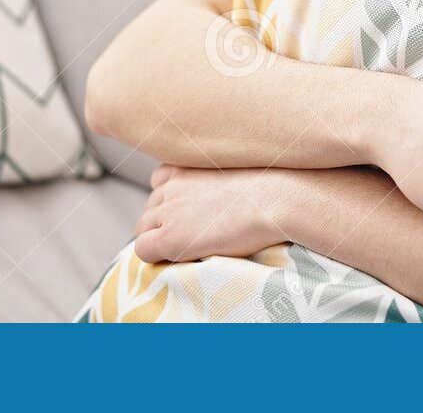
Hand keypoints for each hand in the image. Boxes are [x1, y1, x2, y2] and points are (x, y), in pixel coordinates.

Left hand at [132, 165, 291, 262]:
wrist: (279, 198)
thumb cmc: (272, 185)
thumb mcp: (238, 169)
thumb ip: (218, 178)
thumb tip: (226, 194)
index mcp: (187, 165)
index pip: (160, 180)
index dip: (171, 200)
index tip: (189, 212)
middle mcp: (172, 185)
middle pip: (150, 206)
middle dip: (164, 220)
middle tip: (193, 235)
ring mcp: (169, 211)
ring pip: (143, 228)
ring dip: (159, 237)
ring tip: (189, 249)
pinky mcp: (171, 237)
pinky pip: (143, 249)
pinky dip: (156, 256)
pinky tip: (181, 258)